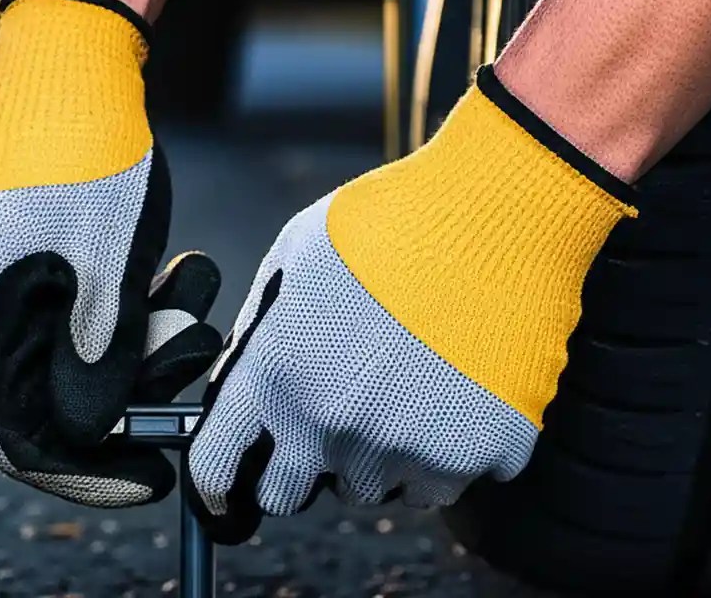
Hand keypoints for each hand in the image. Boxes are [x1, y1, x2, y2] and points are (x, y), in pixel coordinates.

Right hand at [0, 0, 220, 506]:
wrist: (67, 64)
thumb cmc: (86, 156)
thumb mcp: (107, 265)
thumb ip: (99, 363)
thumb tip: (95, 432)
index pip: (19, 445)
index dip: (90, 475)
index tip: (160, 474)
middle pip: (52, 406)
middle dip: (137, 388)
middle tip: (196, 344)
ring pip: (74, 365)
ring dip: (147, 342)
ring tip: (191, 284)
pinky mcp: (23, 274)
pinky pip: (77, 324)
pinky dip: (132, 314)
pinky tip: (172, 272)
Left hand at [184, 67, 637, 542]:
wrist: (495, 214)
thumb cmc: (390, 224)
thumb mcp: (292, 259)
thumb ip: (257, 334)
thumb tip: (238, 383)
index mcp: (271, 376)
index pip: (214, 468)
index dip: (217, 482)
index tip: (228, 485)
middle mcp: (327, 426)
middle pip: (288, 495)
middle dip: (302, 464)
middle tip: (336, 414)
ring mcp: (400, 450)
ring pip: (370, 488)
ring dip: (376, 453)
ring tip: (406, 383)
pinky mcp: (470, 458)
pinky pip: (441, 483)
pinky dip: (444, 451)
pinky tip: (453, 391)